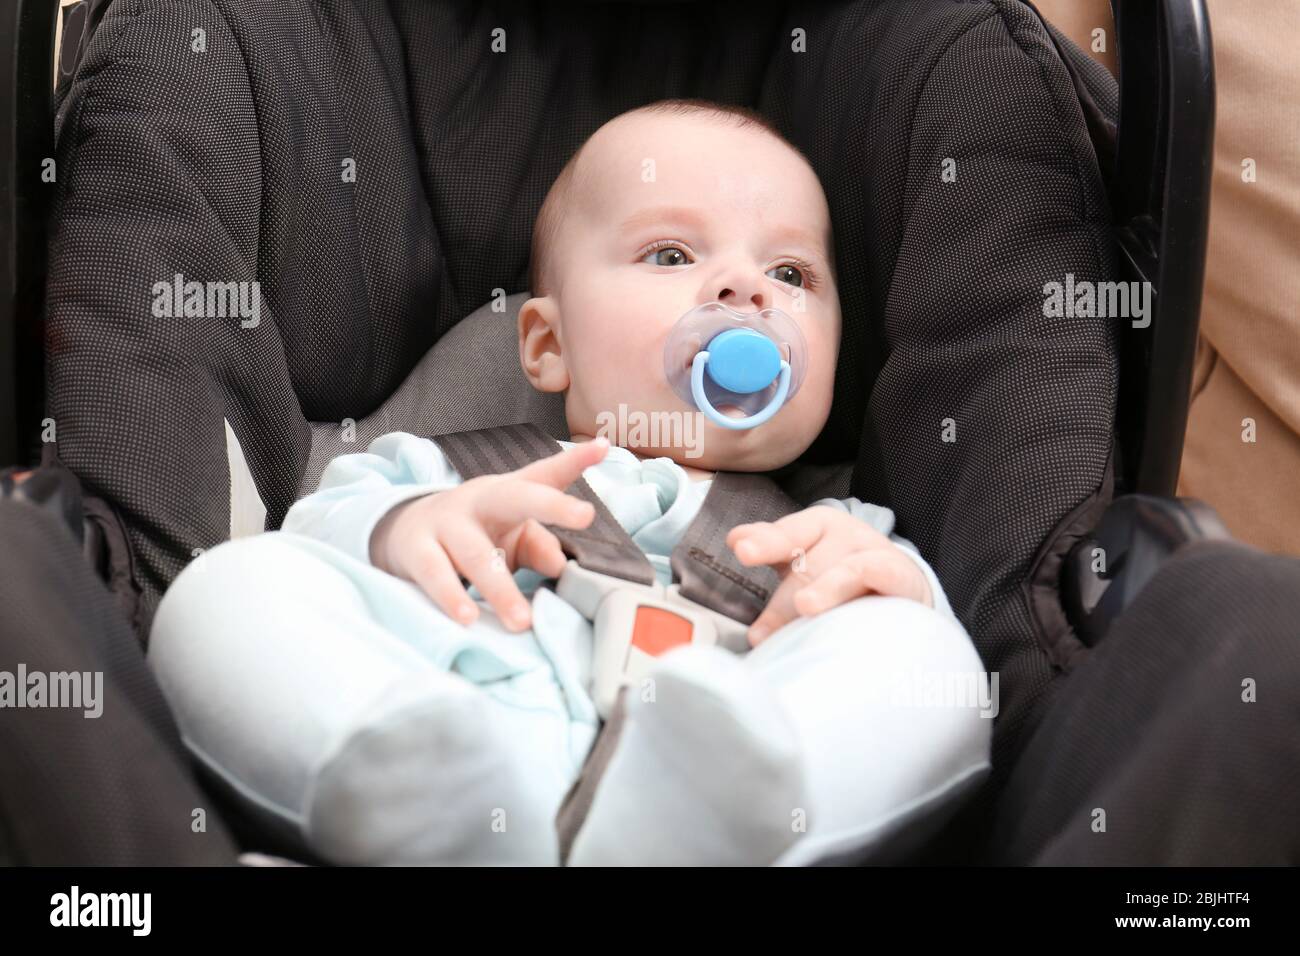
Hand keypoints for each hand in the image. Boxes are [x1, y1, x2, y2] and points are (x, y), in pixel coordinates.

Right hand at [370, 438, 608, 631]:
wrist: (404, 532)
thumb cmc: (475, 535)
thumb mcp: (510, 537)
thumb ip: (539, 547)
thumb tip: (560, 566)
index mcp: (508, 494)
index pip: (544, 475)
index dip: (574, 461)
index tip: (604, 447)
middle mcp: (479, 500)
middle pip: (515, 496)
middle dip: (550, 503)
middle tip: (585, 515)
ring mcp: (445, 523)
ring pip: (476, 554)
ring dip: (500, 589)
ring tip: (521, 621)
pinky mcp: (417, 550)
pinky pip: (435, 574)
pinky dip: (450, 597)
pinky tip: (466, 617)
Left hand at [726, 505, 932, 646]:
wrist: (903, 589)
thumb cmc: (840, 576)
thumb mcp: (806, 560)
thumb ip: (772, 550)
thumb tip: (737, 540)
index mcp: (817, 525)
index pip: (787, 533)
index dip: (765, 542)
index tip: (742, 549)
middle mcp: (845, 532)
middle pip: (807, 566)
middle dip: (782, 601)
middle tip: (760, 633)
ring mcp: (873, 551)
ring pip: (840, 572)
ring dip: (822, 591)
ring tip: (804, 607)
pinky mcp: (900, 574)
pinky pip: (877, 575)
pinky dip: (861, 588)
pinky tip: (849, 608)